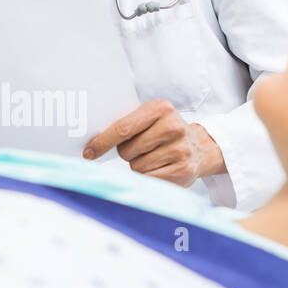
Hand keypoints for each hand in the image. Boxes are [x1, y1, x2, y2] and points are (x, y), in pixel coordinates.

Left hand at [82, 100, 225, 184]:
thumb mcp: (150, 117)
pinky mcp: (183, 170)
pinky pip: (149, 179)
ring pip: (136, 167)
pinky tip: (161, 168)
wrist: (199, 147)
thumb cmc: (164, 132)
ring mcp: (180, 149)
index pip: (122, 128)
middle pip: (127, 151)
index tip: (88, 152)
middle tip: (141, 148)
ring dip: (139, 165)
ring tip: (154, 157)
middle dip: (127, 153)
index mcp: (160, 108)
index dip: (102, 142)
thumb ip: (126, 123)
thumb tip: (91, 144)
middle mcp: (172, 127)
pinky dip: (149, 176)